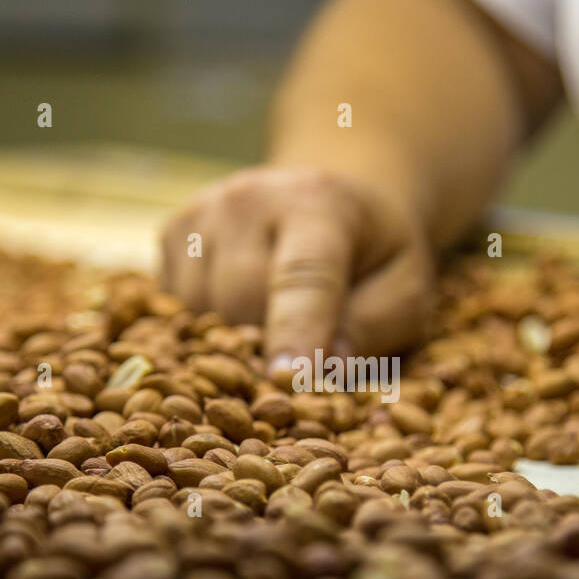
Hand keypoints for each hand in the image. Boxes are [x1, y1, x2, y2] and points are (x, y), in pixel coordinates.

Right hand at [158, 165, 433, 364]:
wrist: (329, 199)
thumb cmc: (373, 256)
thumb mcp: (405, 289)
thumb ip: (375, 326)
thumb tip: (325, 368)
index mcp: (319, 204)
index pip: (303, 276)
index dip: (296, 332)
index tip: (287, 380)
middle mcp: (250, 198)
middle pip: (239, 302)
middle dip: (266, 344)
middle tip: (299, 354)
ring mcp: (203, 211)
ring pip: (196, 311)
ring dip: (230, 337)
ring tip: (269, 322)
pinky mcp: (173, 231)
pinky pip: (173, 307)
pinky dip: (202, 324)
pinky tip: (237, 309)